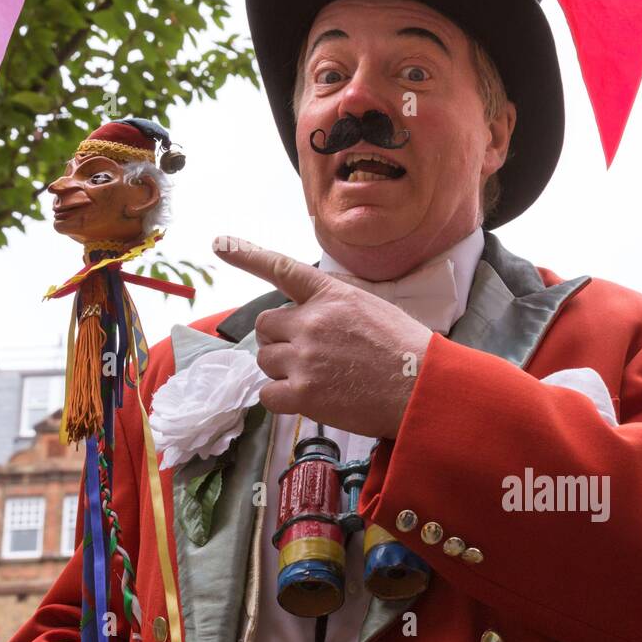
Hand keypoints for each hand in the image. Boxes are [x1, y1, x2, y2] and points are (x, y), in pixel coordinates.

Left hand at [213, 236, 433, 438]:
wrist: (422, 389)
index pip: (282, 268)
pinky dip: (280, 398)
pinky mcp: (304, 393)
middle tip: (307, 354)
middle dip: (279, 339)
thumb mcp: (372, 308)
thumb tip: (310, 318)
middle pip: (265, 325)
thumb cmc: (406, 351)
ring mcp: (305, 357)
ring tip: (317, 377)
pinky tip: (306, 398)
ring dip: (281, 369)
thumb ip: (334, 307)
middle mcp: (312, 321)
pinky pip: (267, 394)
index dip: (247, 255)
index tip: (219, 243)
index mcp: (331, 296)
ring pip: (265, 359)